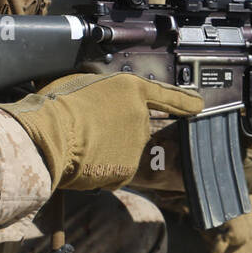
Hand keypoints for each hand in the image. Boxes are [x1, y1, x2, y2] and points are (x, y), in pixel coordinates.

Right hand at [0, 72, 201, 190]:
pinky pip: (114, 170)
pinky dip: (100, 169)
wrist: (52, 137)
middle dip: (115, 129)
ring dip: (106, 149)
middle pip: (134, 125)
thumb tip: (96, 97)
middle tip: (86, 127)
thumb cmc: (58, 105)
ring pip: (123, 149)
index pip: (166, 95)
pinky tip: (83, 161)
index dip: (184, 101)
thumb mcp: (82, 82)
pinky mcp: (128, 169)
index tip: (199, 105)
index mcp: (131, 89)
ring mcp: (136, 144)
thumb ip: (101, 90)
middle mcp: (140, 115)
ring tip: (80, 144)